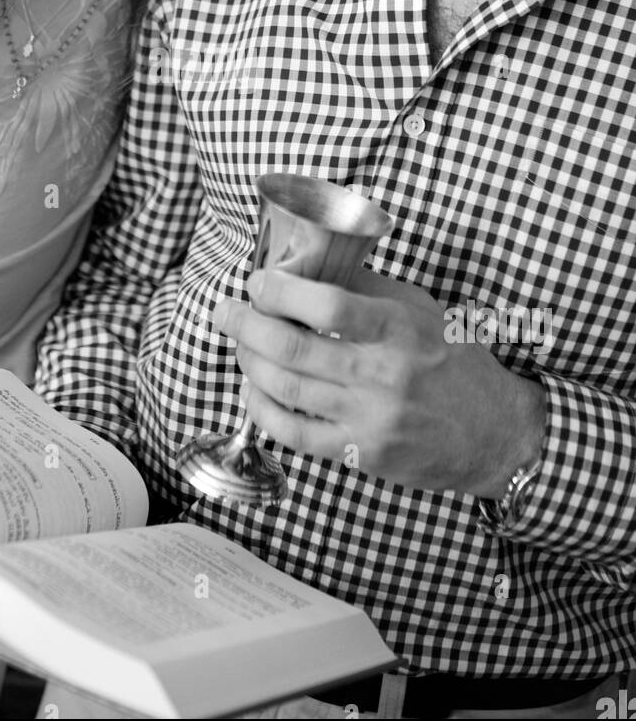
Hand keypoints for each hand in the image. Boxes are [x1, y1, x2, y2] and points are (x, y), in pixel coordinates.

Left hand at [210, 267, 545, 496]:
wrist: (494, 432)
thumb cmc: (452, 361)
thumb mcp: (420, 311)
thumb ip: (366, 289)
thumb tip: (305, 266)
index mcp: (400, 328)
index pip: (329, 304)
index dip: (282, 290)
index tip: (257, 282)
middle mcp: (384, 373)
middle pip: (295, 346)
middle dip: (247, 325)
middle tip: (224, 311)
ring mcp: (371, 418)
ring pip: (287, 389)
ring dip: (251, 363)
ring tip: (239, 345)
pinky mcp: (361, 453)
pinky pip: (295, 433)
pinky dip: (264, 410)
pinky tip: (254, 390)